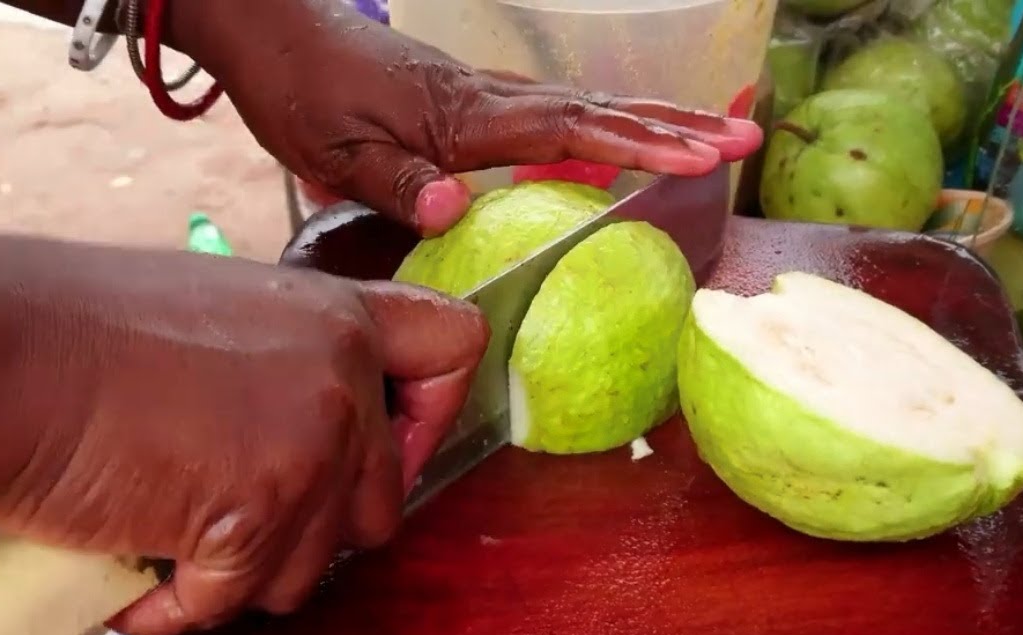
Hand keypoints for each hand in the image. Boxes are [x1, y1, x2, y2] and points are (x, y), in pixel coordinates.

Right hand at [0, 236, 487, 634]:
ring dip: (246, 570)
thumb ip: (296, 363)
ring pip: (314, 568)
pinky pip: (240, 599)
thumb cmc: (84, 331)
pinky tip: (139, 569)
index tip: (396, 439)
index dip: (435, 409)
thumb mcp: (224, 316)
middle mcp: (341, 381)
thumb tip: (329, 426)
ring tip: (175, 531)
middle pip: (385, 504)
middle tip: (244, 516)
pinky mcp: (257, 516)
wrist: (3, 357)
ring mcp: (308, 449)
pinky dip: (183, 601)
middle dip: (315, 529)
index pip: (453, 346)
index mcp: (337, 319)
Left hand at [182, 0, 762, 236]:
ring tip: (717, 134)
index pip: (566, 133)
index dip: (634, 148)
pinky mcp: (478, 100)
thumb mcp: (334, 152)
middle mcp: (490, 100)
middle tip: (745, 139)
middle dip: (675, 126)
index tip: (696, 160)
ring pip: (588, 106)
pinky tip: (633, 136)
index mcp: (464, 119)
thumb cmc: (302, 95)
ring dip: (656, 120)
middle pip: (599, 110)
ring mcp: (489, 95)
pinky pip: (561, 112)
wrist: (276, 36)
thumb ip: (398, 185)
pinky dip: (611, 122)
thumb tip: (458, 209)